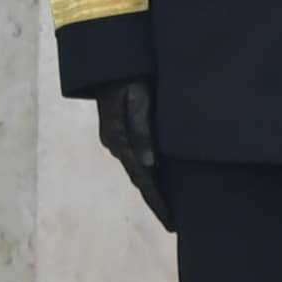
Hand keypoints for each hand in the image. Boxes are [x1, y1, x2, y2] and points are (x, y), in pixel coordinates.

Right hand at [91, 79, 168, 226]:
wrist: (108, 57)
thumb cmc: (128, 74)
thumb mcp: (137, 99)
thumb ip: (143, 130)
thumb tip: (150, 165)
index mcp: (119, 139)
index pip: (142, 180)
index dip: (158, 202)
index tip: (172, 224)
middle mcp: (115, 143)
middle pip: (139, 179)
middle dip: (155, 200)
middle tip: (173, 222)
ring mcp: (114, 137)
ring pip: (136, 168)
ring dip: (151, 187)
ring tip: (168, 206)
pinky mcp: (118, 129)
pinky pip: (135, 157)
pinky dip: (147, 171)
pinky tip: (157, 175)